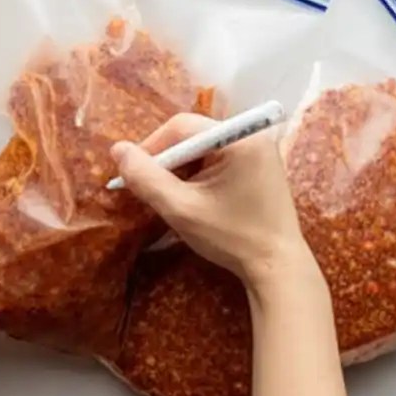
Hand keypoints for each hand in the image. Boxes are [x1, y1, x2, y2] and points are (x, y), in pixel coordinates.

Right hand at [111, 113, 313, 289]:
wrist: (278, 268)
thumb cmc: (231, 237)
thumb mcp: (180, 209)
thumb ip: (146, 178)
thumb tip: (117, 150)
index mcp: (239, 139)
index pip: (182, 127)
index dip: (152, 146)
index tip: (133, 173)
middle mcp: (253, 136)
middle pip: (194, 135)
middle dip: (167, 159)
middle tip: (150, 186)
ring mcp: (260, 152)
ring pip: (204, 148)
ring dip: (182, 168)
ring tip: (170, 195)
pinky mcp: (261, 168)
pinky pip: (219, 159)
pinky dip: (200, 174)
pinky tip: (194, 197)